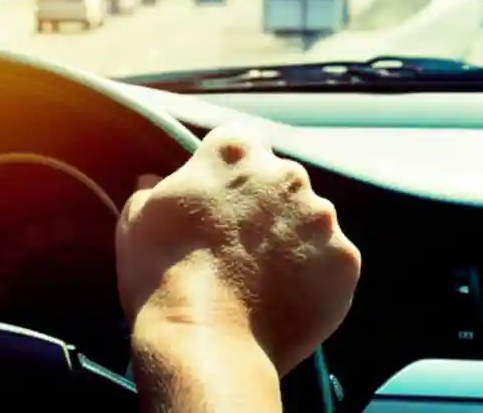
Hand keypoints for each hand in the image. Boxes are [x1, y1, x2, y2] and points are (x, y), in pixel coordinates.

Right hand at [115, 122, 359, 373]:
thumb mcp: (138, 218)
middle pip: (280, 180)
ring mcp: (321, 219)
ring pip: (310, 222)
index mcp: (235, 153)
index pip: (242, 141)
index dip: (229, 171)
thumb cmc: (162, 274)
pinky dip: (314, 277)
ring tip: (261, 280)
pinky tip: (283, 298)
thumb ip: (152, 187)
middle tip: (237, 246)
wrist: (204, 340)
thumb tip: (152, 179)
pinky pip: (331, 263)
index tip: (219, 198)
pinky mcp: (344, 261)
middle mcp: (286, 175)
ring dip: (292, 241)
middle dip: (264, 206)